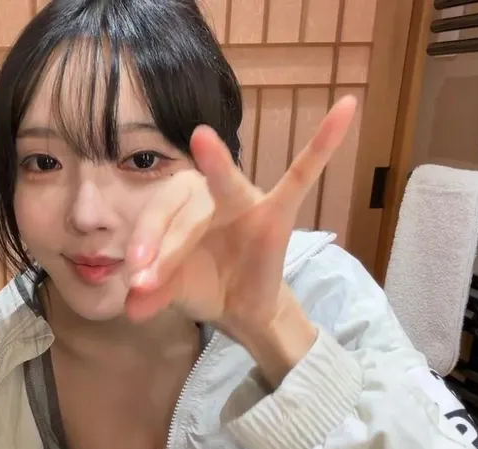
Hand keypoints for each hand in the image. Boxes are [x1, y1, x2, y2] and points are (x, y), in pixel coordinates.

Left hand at [124, 96, 357, 347]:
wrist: (241, 308)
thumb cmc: (203, 283)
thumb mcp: (173, 290)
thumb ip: (152, 295)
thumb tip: (131, 310)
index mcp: (176, 208)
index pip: (155, 217)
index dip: (143, 244)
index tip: (136, 281)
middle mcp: (206, 195)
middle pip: (181, 204)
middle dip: (163, 240)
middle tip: (146, 275)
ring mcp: (245, 199)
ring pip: (224, 184)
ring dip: (216, 166)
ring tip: (202, 137)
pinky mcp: (279, 212)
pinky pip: (302, 175)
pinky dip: (323, 142)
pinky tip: (347, 108)